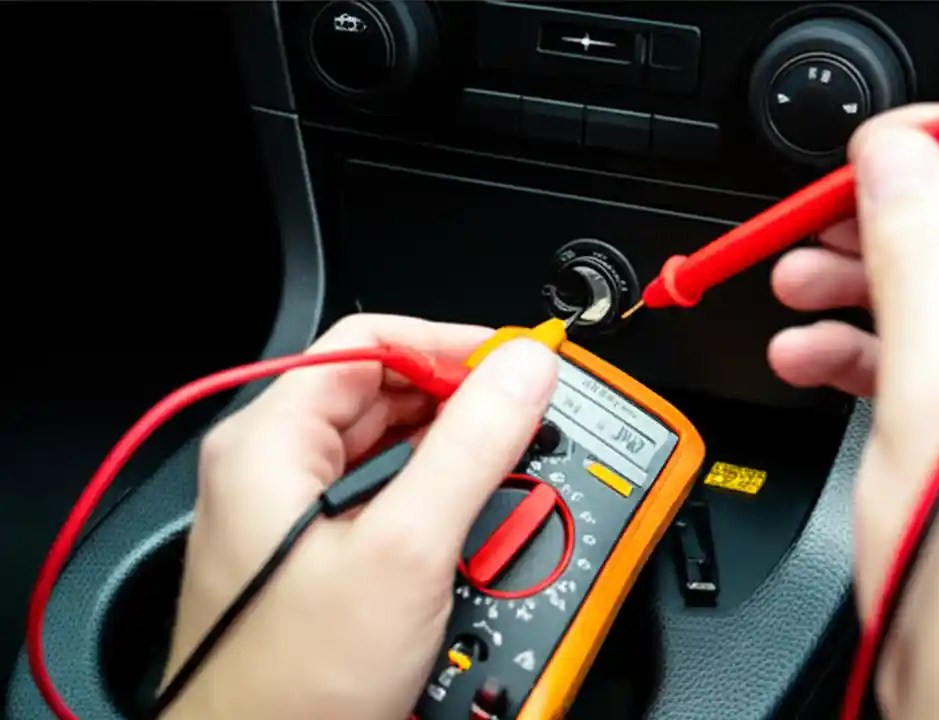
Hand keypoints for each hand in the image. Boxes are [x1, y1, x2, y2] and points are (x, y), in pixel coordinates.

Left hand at [162, 315, 558, 719]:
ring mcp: (292, 515)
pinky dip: (437, 502)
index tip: (516, 369)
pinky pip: (387, 501)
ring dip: (455, 456)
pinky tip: (471, 526)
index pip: (370, 342)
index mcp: (270, 443)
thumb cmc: (292, 684)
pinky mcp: (319, 558)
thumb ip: (471, 447)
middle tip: (525, 423)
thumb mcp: (406, 548)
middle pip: (385, 392)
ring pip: (392, 449)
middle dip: (462, 404)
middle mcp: (273, 469)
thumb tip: (522, 371)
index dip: (450, 346)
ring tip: (507, 476)